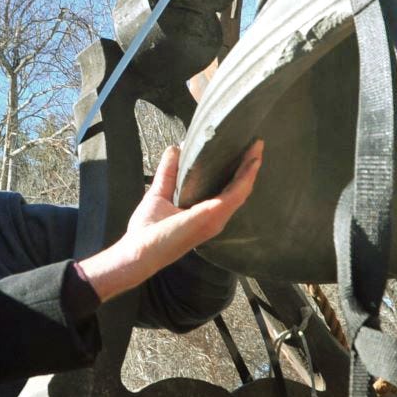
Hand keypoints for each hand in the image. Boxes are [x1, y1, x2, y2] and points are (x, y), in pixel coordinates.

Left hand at [76, 141, 261, 300]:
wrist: (138, 251)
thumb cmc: (147, 230)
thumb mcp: (159, 193)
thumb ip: (168, 172)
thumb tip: (175, 147)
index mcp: (205, 214)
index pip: (227, 191)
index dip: (238, 171)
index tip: (244, 151)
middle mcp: (215, 218)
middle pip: (239, 189)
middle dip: (249, 166)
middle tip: (257, 144)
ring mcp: (216, 218)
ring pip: (241, 189)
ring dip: (251, 168)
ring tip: (257, 148)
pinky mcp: (212, 216)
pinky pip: (235, 193)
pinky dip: (245, 176)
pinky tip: (252, 162)